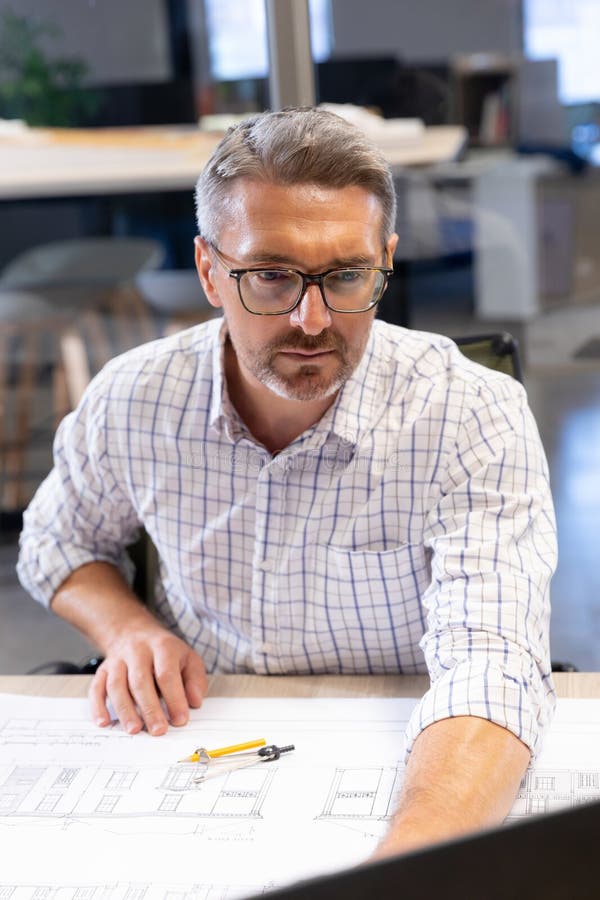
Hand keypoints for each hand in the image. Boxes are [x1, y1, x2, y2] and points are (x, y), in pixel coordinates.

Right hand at [88, 625, 207, 734]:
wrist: (134, 632)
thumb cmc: (164, 652)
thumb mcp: (188, 657)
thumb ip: (195, 679)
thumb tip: (195, 701)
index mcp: (162, 646)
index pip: (167, 673)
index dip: (174, 698)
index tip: (180, 719)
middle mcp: (137, 651)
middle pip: (140, 681)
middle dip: (149, 708)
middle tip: (158, 730)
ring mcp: (117, 660)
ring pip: (117, 685)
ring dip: (125, 710)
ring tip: (134, 730)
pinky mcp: (103, 670)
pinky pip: (96, 688)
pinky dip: (98, 706)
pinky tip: (103, 722)